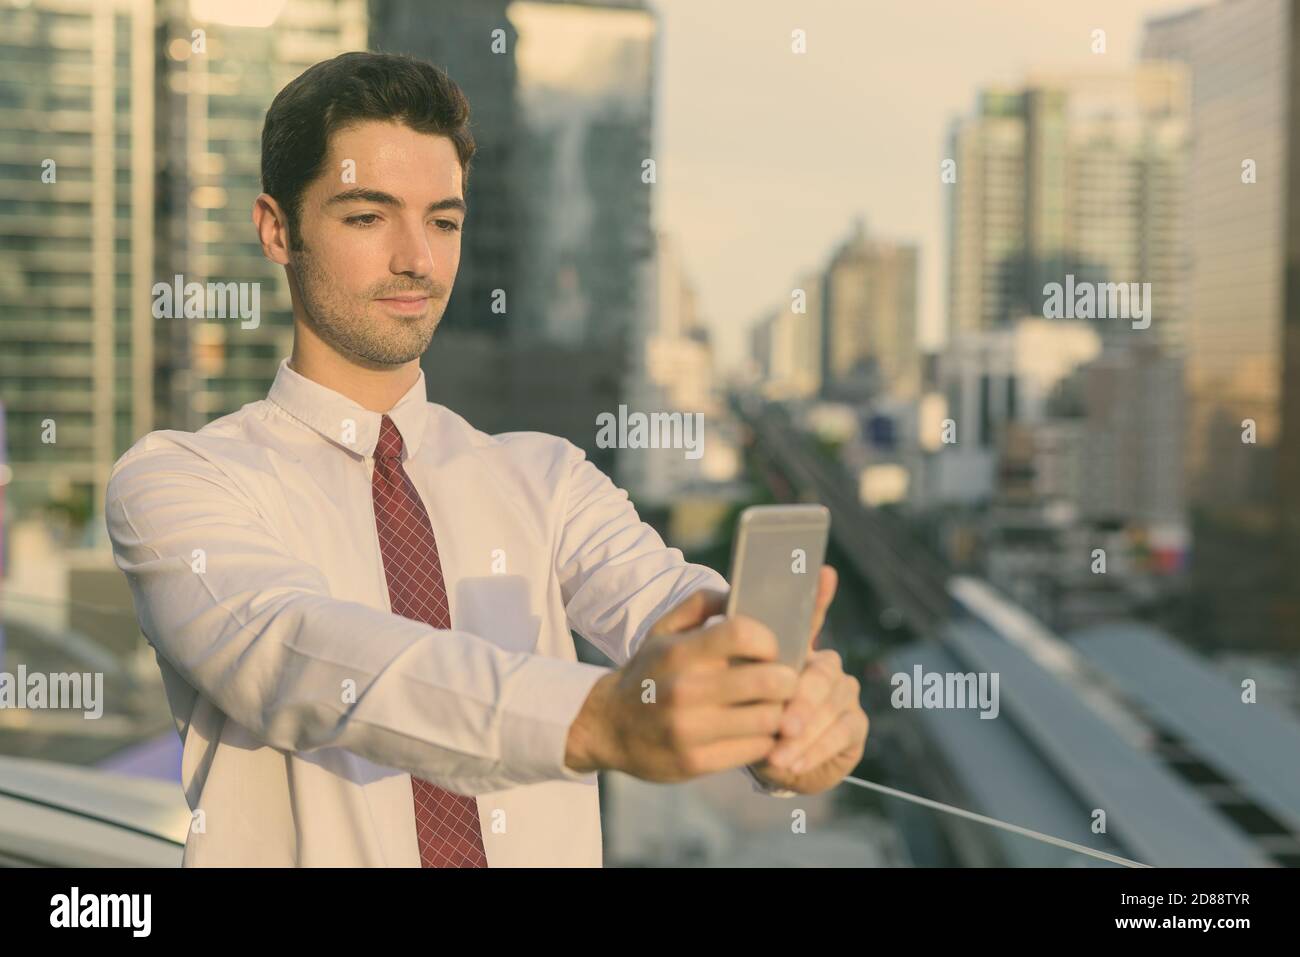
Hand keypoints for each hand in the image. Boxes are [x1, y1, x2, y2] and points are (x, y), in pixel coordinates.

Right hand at [565, 588, 800, 782]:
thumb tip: (740, 592)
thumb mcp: (663, 631)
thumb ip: (701, 604)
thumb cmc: (649, 672)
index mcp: (679, 652)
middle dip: (788, 680)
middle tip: (785, 681)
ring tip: (772, 706)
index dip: (768, 640)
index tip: (770, 649)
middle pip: (767, 681)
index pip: (743, 634)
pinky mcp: (696, 763)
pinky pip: (755, 749)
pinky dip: (765, 738)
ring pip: (768, 719)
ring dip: (779, 712)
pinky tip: (755, 730)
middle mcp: (683, 690)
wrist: (607, 727)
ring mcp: (689, 730)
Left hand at [748, 566, 869, 793]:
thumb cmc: (748, 717)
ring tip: (780, 754)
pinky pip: (843, 733)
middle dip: (803, 699)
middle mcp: (827, 665)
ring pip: (833, 706)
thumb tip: (726, 615)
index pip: (810, 615)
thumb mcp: (733, 690)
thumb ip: (735, 657)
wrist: (769, 762)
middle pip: (823, 672)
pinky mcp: (856, 725)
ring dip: (805, 734)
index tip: (823, 572)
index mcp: (797, 650)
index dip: (818, 595)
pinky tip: (792, 763)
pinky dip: (816, 751)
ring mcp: (845, 693)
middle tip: (784, 723)